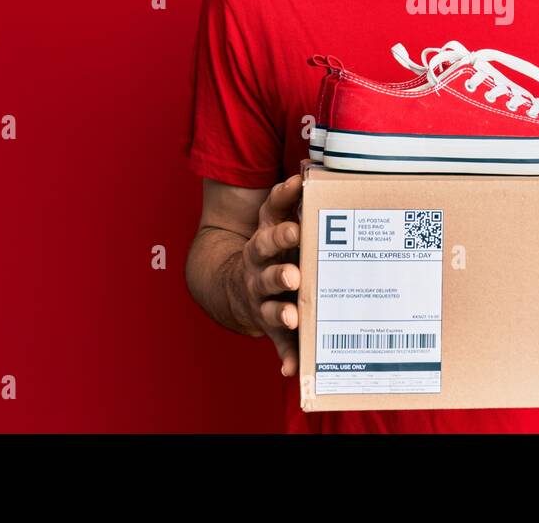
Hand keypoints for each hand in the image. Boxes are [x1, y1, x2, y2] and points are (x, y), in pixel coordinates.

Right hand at [237, 172, 303, 375]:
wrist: (232, 284)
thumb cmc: (268, 248)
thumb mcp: (272, 220)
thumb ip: (287, 197)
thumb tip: (305, 170)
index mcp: (263, 247)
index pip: (269, 235)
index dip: (281, 232)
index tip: (295, 229)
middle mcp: (258, 275)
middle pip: (267, 273)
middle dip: (280, 274)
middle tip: (294, 275)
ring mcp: (262, 302)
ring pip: (270, 308)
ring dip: (280, 313)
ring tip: (291, 315)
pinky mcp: (270, 326)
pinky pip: (279, 343)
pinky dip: (285, 356)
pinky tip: (291, 368)